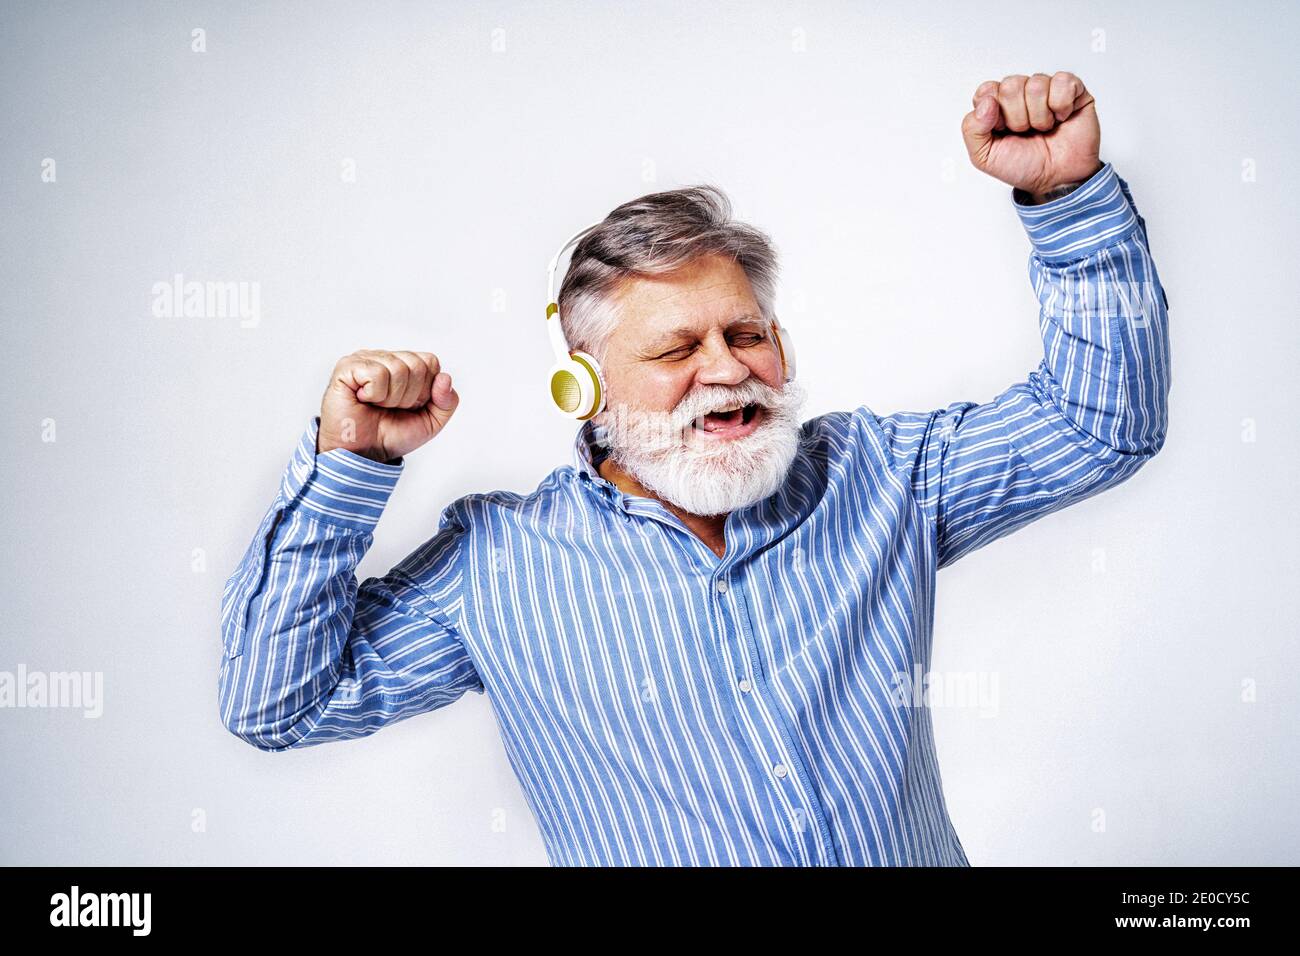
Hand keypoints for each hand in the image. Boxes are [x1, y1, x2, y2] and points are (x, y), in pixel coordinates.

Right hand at [318, 349, 458, 461]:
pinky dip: (374, 395)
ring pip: (398, 369)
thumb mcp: (431, 422)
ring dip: (390, 398)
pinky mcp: (347, 367)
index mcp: (404, 364)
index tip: (409, 406)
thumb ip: (447, 402)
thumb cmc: (391, 435)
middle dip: (408, 397)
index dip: (425, 390)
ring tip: (377, 405)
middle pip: (417, 365)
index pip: (430, 362)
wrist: (363, 454)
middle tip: (390, 408)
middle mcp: (385, 357)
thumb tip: (445, 377)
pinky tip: (363, 399)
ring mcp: (365, 359)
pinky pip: (376, 374)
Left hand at [961, 71, 1101, 199]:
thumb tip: (986, 103)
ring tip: (1044, 128)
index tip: (1002, 131)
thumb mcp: (984, 156)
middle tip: (1026, 132)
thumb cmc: (1023, 166)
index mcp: (996, 106)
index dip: (994, 113)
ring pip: (1036, 85)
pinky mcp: (1071, 89)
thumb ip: (972, 129)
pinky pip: (1063, 82)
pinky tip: (1061, 118)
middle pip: (1011, 85)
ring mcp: (1046, 89)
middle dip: (1017, 118)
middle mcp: (1020, 93)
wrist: (1056, 180)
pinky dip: (1061, 106)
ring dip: (1039, 116)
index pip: (987, 90)